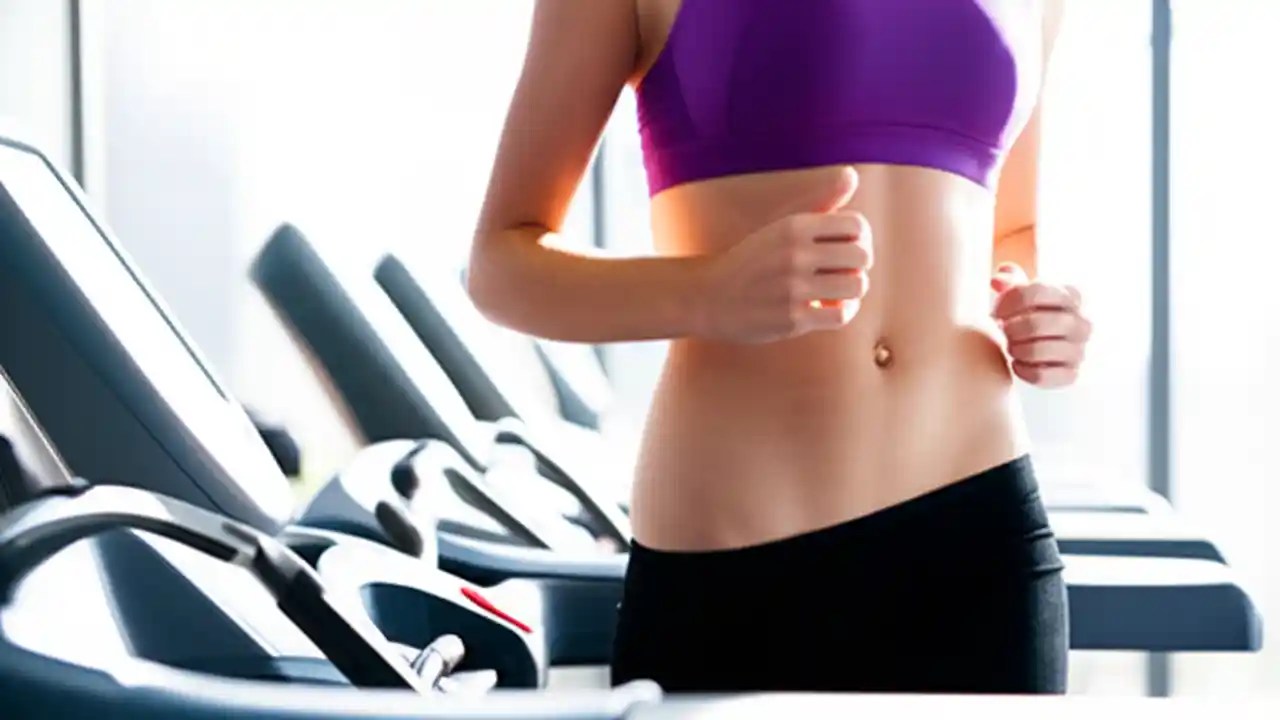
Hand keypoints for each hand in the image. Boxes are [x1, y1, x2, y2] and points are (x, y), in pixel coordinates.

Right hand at [693, 166, 873, 343]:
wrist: (711, 296)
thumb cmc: (754, 260)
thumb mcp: (781, 225)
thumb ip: (819, 202)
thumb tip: (852, 174)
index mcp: (793, 226)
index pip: (856, 225)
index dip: (860, 238)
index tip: (846, 248)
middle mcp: (794, 254)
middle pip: (862, 256)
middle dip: (858, 266)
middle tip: (843, 272)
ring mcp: (793, 288)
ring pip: (857, 286)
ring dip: (852, 291)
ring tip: (835, 291)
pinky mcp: (792, 319)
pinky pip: (842, 315)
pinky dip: (844, 312)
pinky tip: (829, 308)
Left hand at [991, 262, 1091, 387]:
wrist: (1050, 345)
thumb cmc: (1034, 313)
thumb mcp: (1024, 292)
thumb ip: (1010, 281)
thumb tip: (998, 280)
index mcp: (1071, 295)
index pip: (1035, 291)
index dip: (1008, 302)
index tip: (996, 312)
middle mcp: (1082, 322)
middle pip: (1035, 324)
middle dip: (1011, 329)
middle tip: (1004, 331)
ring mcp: (1080, 350)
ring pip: (1036, 351)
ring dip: (1015, 349)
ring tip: (1011, 346)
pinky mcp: (1072, 374)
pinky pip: (1040, 375)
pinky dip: (1022, 370)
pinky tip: (1017, 364)